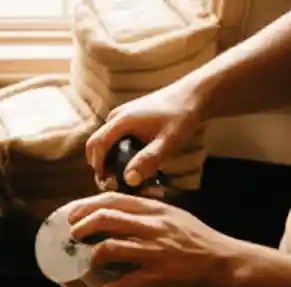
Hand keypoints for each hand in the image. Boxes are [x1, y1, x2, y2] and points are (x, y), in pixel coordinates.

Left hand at [64, 192, 247, 286]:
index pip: (113, 200)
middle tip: (73, 236)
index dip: (86, 206)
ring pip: (110, 247)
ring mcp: (155, 252)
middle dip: (81, 227)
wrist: (227, 265)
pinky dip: (112, 286)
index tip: (73, 214)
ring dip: (92, 255)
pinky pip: (126, 281)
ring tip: (87, 261)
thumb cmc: (202, 243)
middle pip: (105, 219)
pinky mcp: (159, 277)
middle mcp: (153, 227)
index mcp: (156, 211)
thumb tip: (119, 216)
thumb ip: (149, 215)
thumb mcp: (176, 218)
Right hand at [84, 80, 206, 187]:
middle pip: (98, 146)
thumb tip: (129, 180)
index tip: (108, 184)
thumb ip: (148, 160)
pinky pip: (118, 140)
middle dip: (104, 168)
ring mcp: (122, 117)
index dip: (98, 168)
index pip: (96, 145)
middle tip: (119, 186)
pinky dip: (123, 155)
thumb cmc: (183, 117)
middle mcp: (117, 117)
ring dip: (114, 163)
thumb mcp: (168, 142)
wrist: (194, 95)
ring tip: (133, 181)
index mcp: (122, 120)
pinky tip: (140, 167)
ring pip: (108, 144)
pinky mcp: (130, 120)